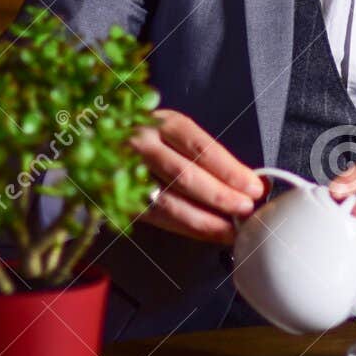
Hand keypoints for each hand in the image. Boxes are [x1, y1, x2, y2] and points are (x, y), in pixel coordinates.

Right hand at [129, 108, 264, 242]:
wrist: (102, 141)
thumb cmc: (151, 139)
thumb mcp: (178, 133)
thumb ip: (211, 156)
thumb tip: (250, 181)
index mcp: (162, 122)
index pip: (202, 148)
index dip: (230, 170)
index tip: (253, 186)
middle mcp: (142, 144)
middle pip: (186, 175)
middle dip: (220, 196)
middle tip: (244, 209)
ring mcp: (126, 173)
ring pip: (170, 201)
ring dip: (205, 219)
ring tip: (230, 229)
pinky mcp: (120, 198)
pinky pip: (157, 217)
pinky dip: (186, 227)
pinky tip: (207, 232)